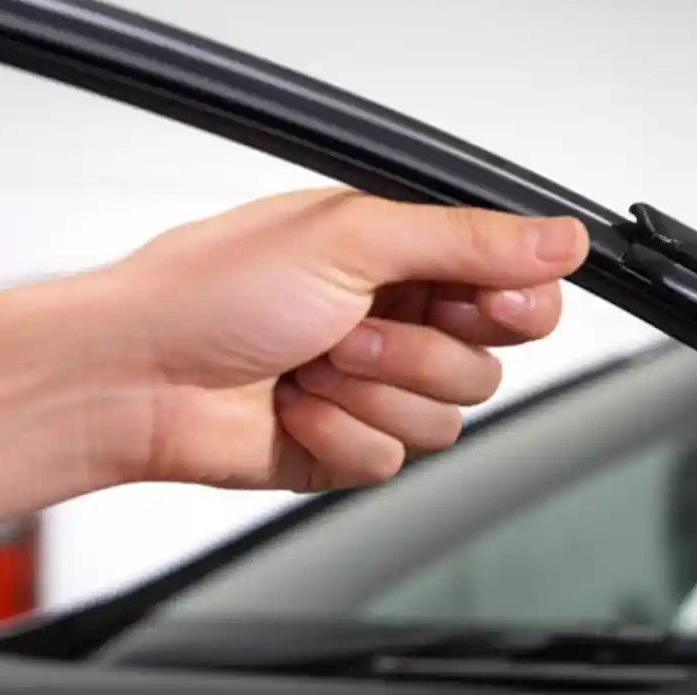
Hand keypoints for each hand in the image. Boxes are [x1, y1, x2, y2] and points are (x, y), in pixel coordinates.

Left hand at [102, 188, 587, 490]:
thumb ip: (471, 242)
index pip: (517, 288)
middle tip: (356, 326)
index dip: (518, 304)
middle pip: (489, 361)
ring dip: (373, 391)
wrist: (132, 376)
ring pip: (449, 417)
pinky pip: (394, 458)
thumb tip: (564, 238)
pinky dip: (340, 433)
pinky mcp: (352, 443)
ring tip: (311, 364)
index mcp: (406, 259)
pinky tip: (294, 407)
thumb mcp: (355, 239)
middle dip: (420, 351)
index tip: (493, 305)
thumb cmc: (212, 290)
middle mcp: (400, 321)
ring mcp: (377, 388)